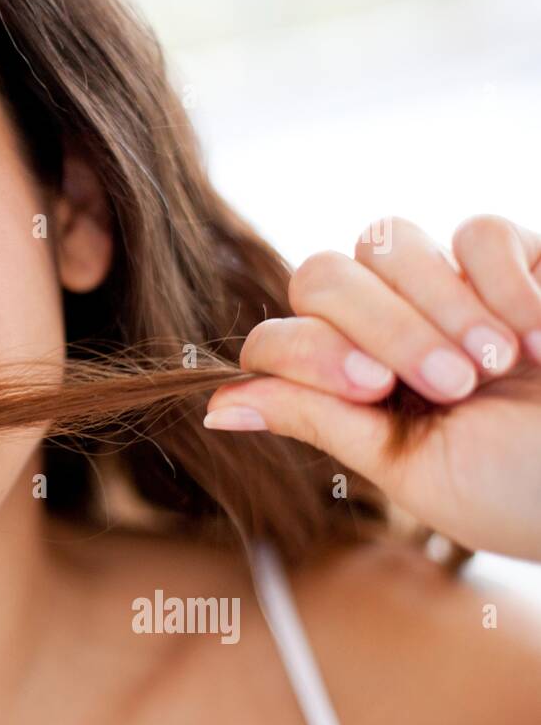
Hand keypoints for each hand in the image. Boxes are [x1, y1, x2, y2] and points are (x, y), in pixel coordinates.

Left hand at [205, 215, 540, 561]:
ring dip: (441, 308)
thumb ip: (319, 421)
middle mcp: (389, 329)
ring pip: (388, 239)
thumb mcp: (412, 468)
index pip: (279, 334)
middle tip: (448, 385)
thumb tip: (214, 404)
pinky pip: (475, 232)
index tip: (373, 390)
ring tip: (498, 368)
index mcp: (352, 385)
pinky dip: (505, 282)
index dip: (309, 350)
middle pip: (322, 273)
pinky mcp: (518, 262)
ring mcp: (450, 291)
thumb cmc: (523, 492)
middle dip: (379, 325)